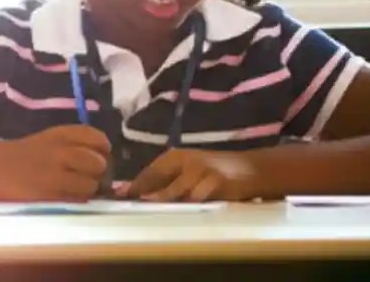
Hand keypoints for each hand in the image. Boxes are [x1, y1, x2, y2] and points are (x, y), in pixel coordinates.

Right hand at [0, 125, 110, 200]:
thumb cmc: (21, 156)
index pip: (96, 137)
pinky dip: (77, 200)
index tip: (98, 155)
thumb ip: (73, 145)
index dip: (102, 149)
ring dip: (88, 190)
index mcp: (59, 134)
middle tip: (88, 176)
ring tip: (75, 189)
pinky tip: (66, 197)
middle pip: (98, 163)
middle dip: (98, 172)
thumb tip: (102, 159)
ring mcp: (55, 175)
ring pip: (91, 185)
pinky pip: (77, 200)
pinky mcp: (50, 196)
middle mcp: (59, 152)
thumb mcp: (47, 140)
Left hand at [124, 148, 259, 201]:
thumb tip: (134, 192)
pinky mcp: (217, 182)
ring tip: (150, 210)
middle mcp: (186, 160)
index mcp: (175, 156)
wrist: (251, 168)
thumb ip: (166, 180)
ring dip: (163, 202)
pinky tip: (181, 213)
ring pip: (176, 191)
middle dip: (144, 193)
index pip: (149, 171)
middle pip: (158, 179)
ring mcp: (201, 170)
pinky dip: (188, 205)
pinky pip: (198, 198)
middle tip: (130, 204)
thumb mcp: (188, 170)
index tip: (118, 195)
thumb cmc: (214, 171)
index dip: (134, 184)